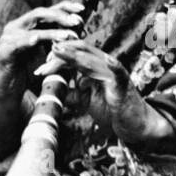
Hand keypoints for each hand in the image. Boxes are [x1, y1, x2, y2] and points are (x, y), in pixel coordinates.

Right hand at [0, 0, 84, 94]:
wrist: (7, 89)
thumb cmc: (28, 71)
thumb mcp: (44, 52)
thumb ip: (55, 40)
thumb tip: (78, 32)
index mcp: (26, 24)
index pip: (47, 10)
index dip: (64, 7)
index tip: (81, 8)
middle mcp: (16, 26)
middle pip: (39, 13)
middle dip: (60, 16)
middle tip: (77, 22)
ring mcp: (8, 37)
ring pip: (33, 29)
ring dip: (52, 32)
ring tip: (68, 35)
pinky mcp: (4, 50)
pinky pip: (18, 43)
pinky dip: (29, 41)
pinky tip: (37, 40)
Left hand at [34, 39, 173, 147]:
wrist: (134, 123)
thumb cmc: (111, 110)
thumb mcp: (85, 101)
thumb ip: (71, 93)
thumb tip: (52, 89)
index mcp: (94, 68)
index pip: (73, 57)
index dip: (57, 59)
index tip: (41, 67)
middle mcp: (104, 66)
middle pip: (80, 54)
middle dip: (61, 55)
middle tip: (45, 60)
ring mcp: (114, 73)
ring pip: (93, 60)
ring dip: (75, 57)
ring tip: (61, 52)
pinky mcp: (124, 83)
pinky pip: (119, 71)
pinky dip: (113, 65)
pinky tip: (107, 59)